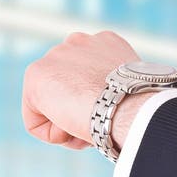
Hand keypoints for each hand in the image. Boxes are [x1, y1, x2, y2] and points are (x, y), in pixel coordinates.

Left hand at [21, 30, 152, 150]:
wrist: (130, 107)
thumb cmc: (141, 111)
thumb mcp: (130, 93)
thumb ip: (114, 90)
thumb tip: (108, 106)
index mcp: (106, 44)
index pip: (88, 79)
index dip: (99, 105)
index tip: (112, 114)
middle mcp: (79, 42)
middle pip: (68, 90)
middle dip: (78, 111)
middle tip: (101, 123)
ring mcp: (55, 56)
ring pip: (51, 105)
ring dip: (67, 123)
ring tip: (90, 126)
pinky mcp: (35, 76)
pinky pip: (36, 122)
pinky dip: (54, 135)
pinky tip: (75, 131)